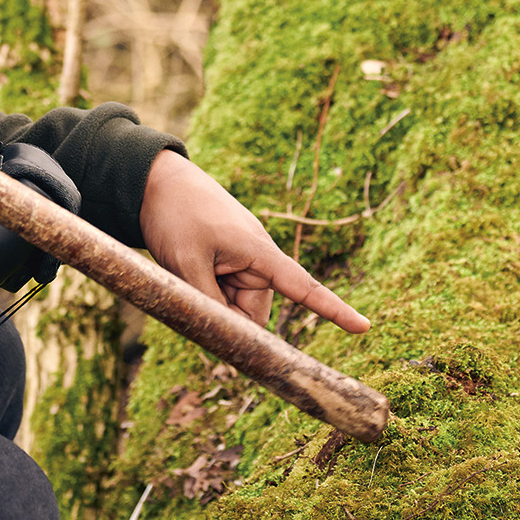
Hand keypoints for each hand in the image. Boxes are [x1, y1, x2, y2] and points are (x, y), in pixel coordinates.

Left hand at [139, 150, 368, 333]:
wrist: (156, 182)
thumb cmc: (177, 215)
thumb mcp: (187, 263)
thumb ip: (209, 304)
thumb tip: (229, 337)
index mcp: (259, 253)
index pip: (304, 287)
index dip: (334, 309)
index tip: (364, 327)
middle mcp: (257, 260)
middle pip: (253, 314)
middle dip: (227, 319)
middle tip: (194, 298)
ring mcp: (241, 262)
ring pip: (235, 309)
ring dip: (213, 306)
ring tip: (185, 271)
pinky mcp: (226, 264)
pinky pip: (223, 296)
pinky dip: (207, 295)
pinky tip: (185, 271)